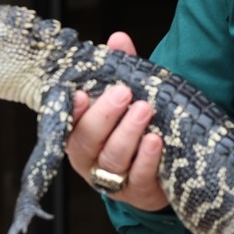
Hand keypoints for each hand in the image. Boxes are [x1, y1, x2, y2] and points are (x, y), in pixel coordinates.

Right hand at [66, 32, 169, 212]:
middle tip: (123, 93)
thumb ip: (122, 69)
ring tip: (145, 110)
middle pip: (87, 140)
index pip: (68, 122)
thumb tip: (118, 39)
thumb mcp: (129, 97)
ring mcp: (111, 180)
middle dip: (104, 116)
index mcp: (80, 133)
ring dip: (128, 133)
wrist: (165, 171)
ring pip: (112, 159)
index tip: (81, 93)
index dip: (72, 110)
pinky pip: (138, 177)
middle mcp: (89, 159)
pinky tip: (155, 141)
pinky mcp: (138, 193)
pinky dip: (146, 159)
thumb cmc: (137, 128)